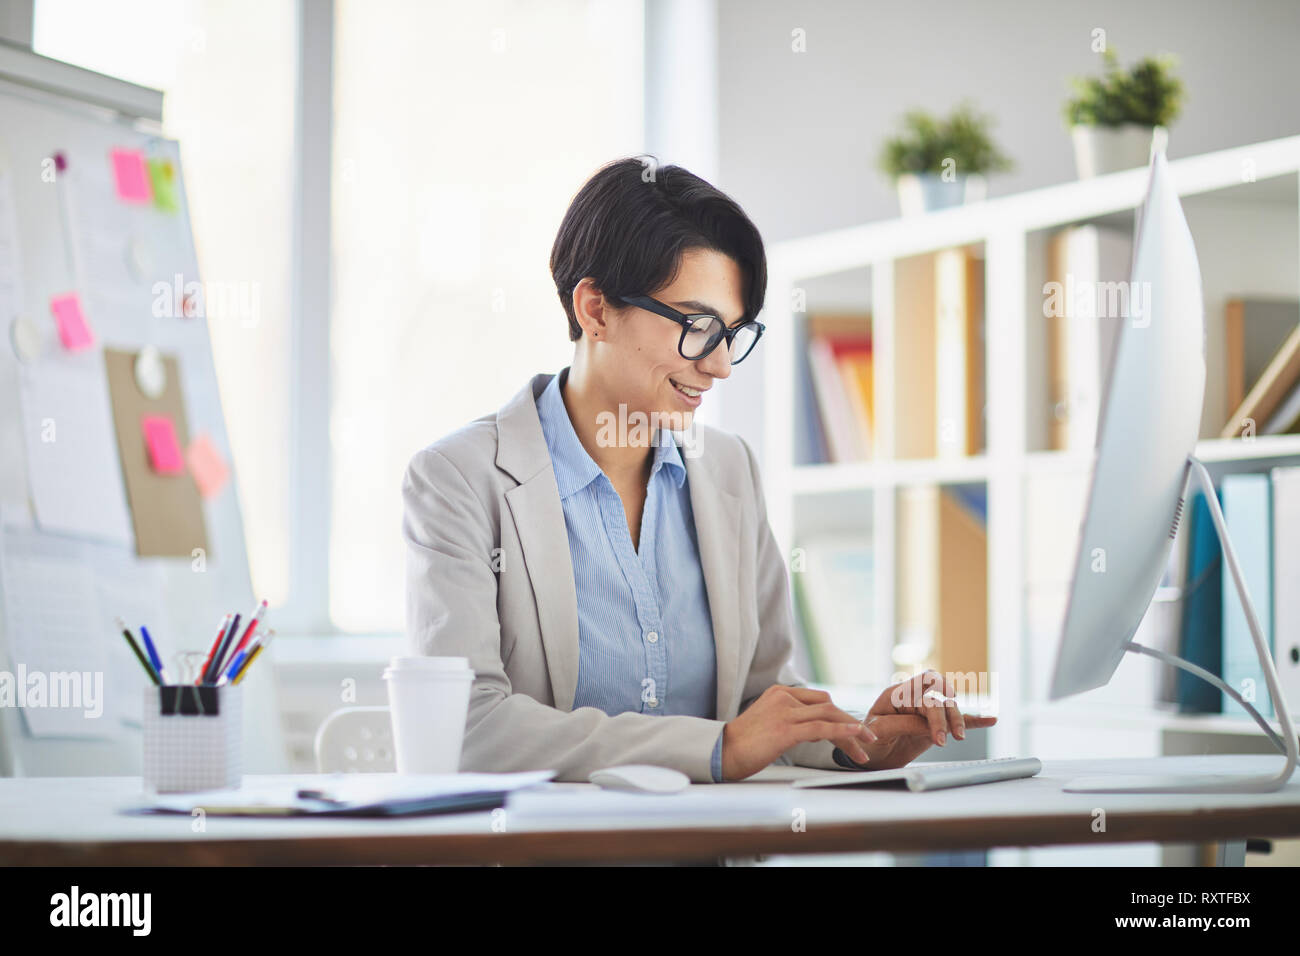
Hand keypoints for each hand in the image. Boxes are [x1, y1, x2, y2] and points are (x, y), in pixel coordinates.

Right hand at [721, 685, 879, 780]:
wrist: (722, 752)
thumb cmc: (744, 743)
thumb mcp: (769, 722)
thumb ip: (790, 719)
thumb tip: (816, 730)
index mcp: (779, 692)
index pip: (819, 699)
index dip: (839, 715)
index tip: (853, 731)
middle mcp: (784, 697)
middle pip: (828, 706)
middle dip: (851, 723)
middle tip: (867, 739)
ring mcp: (784, 712)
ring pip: (829, 717)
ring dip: (853, 733)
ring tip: (866, 749)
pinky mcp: (785, 729)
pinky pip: (821, 728)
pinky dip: (842, 732)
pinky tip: (855, 737)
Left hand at [845, 670, 996, 770]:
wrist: (868, 752)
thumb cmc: (866, 740)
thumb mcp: (875, 733)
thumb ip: (899, 725)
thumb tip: (925, 725)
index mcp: (896, 695)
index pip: (922, 692)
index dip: (935, 708)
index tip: (939, 734)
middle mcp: (912, 698)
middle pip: (939, 696)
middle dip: (947, 715)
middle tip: (949, 739)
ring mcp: (925, 710)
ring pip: (949, 706)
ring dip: (958, 719)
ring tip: (959, 738)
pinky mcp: (935, 724)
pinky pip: (956, 718)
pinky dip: (973, 719)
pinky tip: (991, 720)